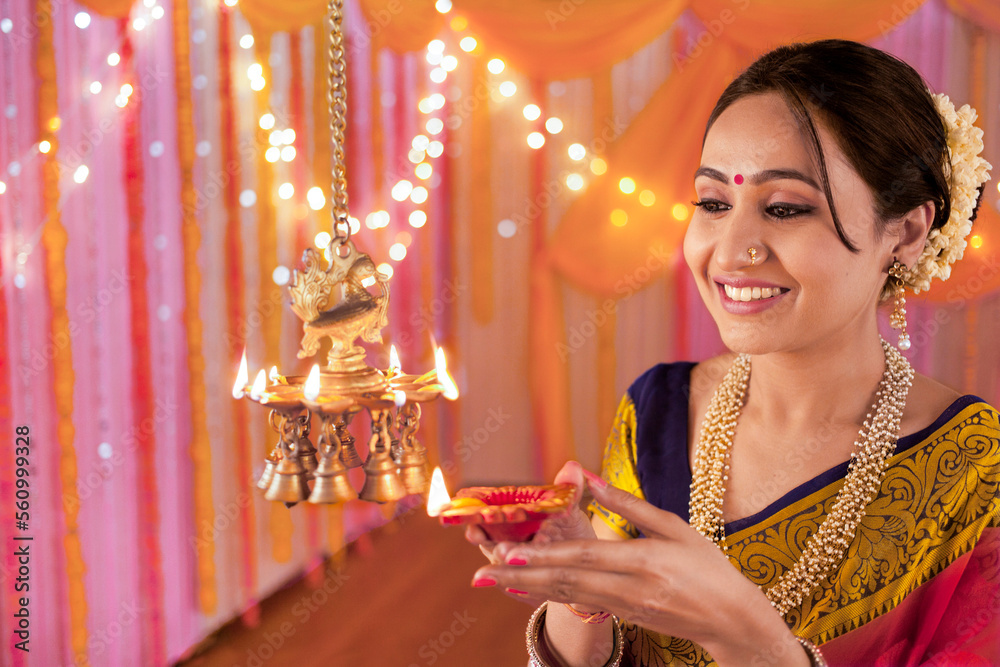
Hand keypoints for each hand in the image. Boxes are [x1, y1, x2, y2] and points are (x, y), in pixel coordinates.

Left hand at [472, 472, 805, 665]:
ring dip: (526, 588)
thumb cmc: (706, 565)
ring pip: (566, 596)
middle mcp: (629, 588)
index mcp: (644, 561)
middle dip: (520, 577)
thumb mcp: (673, 526)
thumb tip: (588, 477)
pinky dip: (547, 597)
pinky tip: (524, 590)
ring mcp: (624, 608)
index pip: (586, 557)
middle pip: (566, 581)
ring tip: (492, 579)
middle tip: (482, 573)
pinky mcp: (622, 617)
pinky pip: (578, 605)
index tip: (512, 551)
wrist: (731, 619)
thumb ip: (628, 503)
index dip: (546, 556)